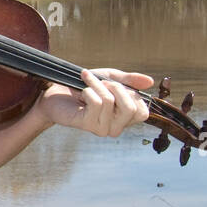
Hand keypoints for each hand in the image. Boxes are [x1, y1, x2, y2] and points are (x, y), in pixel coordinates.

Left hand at [37, 68, 152, 137]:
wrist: (56, 92)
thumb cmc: (84, 86)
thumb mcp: (110, 78)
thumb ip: (130, 80)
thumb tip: (150, 81)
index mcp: (124, 118)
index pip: (143, 113)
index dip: (133, 95)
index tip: (117, 85)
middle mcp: (116, 126)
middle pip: (131, 109)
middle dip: (117, 87)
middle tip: (102, 82)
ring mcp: (102, 128)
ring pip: (110, 101)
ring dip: (97, 85)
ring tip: (87, 82)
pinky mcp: (88, 125)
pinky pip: (96, 102)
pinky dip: (89, 90)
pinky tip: (81, 92)